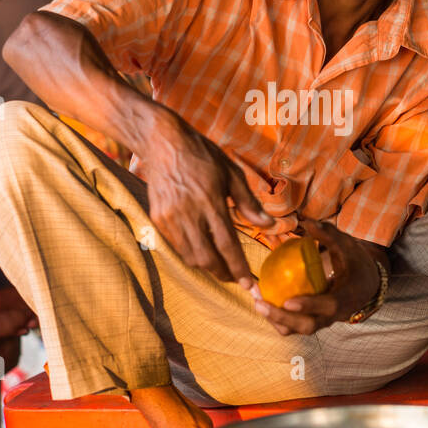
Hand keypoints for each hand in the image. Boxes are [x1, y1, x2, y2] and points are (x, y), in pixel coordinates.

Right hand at [141, 112, 273, 282]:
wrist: (162, 141)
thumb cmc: (202, 155)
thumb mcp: (231, 173)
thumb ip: (249, 203)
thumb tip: (269, 225)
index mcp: (210, 202)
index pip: (227, 245)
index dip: (239, 268)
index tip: (250, 285)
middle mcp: (188, 213)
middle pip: (207, 258)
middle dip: (224, 274)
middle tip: (237, 279)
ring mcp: (169, 218)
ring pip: (190, 257)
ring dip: (208, 266)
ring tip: (222, 266)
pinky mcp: (157, 219)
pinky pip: (177, 247)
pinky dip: (192, 254)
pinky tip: (203, 250)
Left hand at [249, 220, 380, 335]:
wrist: (366, 285)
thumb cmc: (355, 262)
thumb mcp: (347, 246)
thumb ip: (329, 235)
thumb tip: (307, 222)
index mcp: (348, 297)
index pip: (330, 305)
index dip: (309, 305)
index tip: (288, 302)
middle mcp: (335, 315)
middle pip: (309, 325)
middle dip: (283, 318)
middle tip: (260, 304)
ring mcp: (323, 320)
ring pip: (298, 329)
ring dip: (276, 320)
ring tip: (256, 303)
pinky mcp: (313, 320)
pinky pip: (294, 326)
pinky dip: (277, 318)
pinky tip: (262, 302)